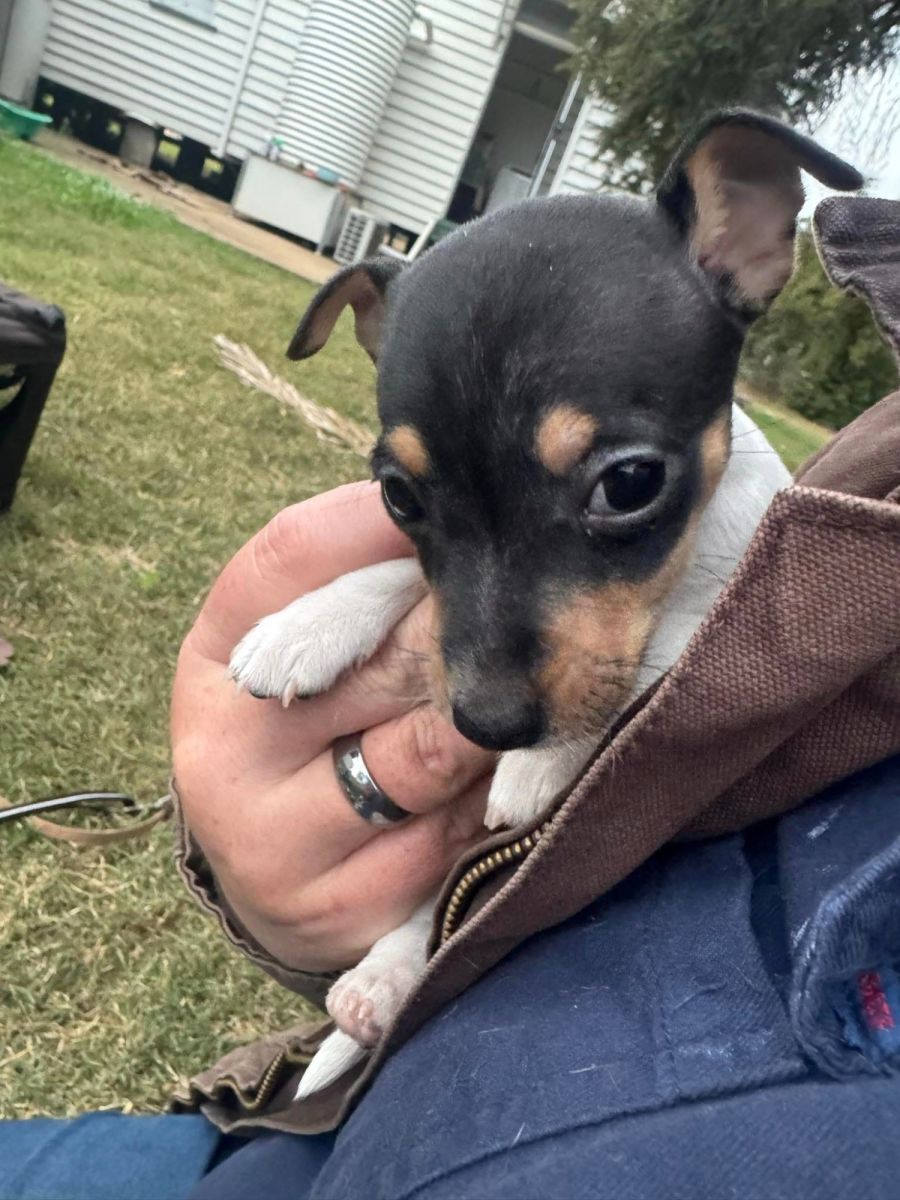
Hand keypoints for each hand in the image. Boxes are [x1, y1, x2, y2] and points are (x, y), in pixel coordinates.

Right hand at [171, 482, 493, 972]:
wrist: (281, 871)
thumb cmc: (314, 730)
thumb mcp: (309, 649)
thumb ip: (365, 587)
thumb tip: (460, 522)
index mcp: (215, 659)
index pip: (295, 556)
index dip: (387, 523)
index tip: (461, 507)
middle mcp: (227, 749)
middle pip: (387, 655)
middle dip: (471, 631)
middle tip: (530, 608)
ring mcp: (276, 841)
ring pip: (435, 748)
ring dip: (495, 721)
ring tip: (526, 699)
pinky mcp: (341, 910)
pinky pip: (458, 831)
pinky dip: (497, 799)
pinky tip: (502, 783)